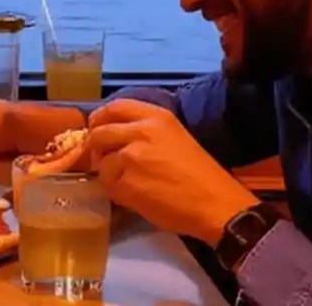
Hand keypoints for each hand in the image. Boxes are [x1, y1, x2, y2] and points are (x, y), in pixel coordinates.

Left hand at [88, 99, 258, 244]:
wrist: (216, 204)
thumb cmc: (200, 175)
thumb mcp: (174, 138)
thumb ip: (144, 132)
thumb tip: (113, 135)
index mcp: (157, 117)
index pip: (115, 107)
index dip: (100, 118)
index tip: (97, 128)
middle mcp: (141, 131)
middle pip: (99, 132)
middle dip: (96, 148)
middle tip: (102, 160)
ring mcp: (132, 156)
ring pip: (101, 161)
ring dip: (108, 173)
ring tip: (128, 183)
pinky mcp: (126, 182)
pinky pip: (107, 184)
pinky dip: (115, 192)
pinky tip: (134, 197)